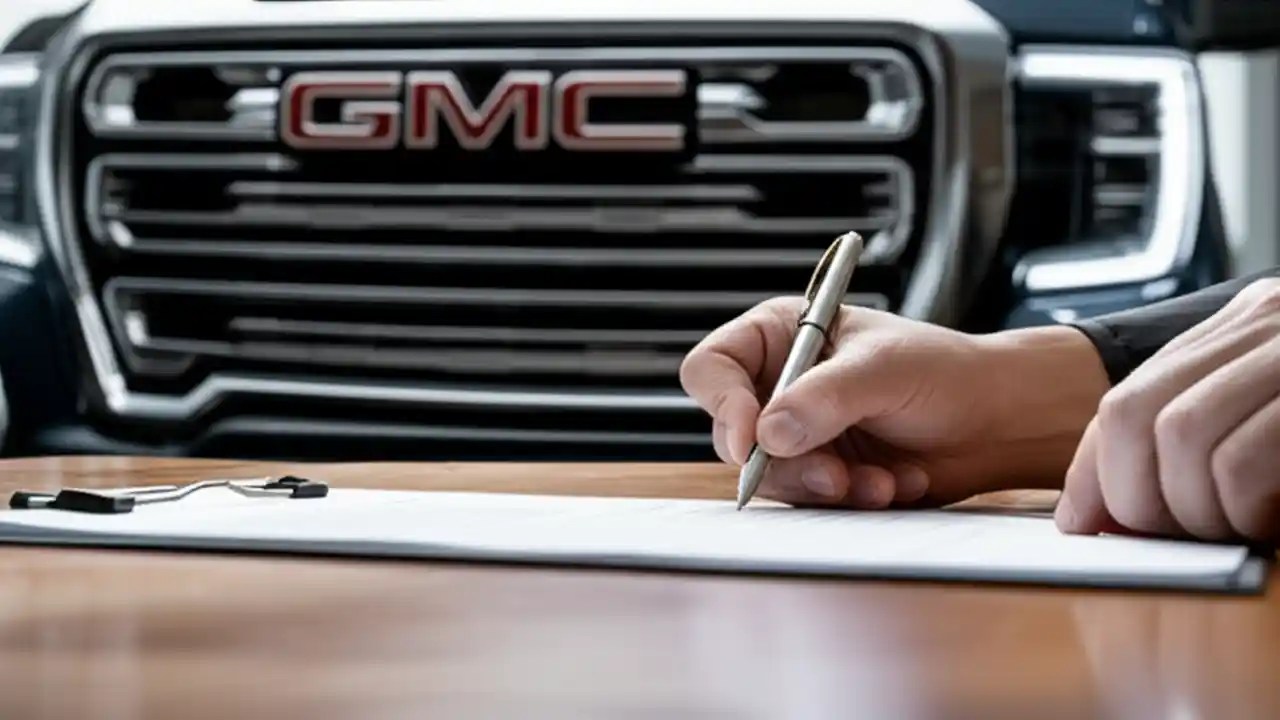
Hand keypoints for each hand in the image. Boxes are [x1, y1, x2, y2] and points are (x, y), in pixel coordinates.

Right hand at [680, 298, 1109, 508]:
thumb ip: (824, 396)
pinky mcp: (819, 473)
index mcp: (782, 335)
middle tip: (832, 474)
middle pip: (732, 433)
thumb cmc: (945, 373)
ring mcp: (798, 433)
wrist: (996, 423)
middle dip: (784, 462)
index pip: (714, 367)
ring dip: (821, 487)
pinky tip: (890, 485)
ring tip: (878, 481)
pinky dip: (846, 501)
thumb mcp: (884, 370)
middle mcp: (780, 384)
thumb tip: (767, 433)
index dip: (722, 403)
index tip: (748, 440)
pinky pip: (805, 501)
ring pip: (768, 475)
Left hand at [1057, 277, 1279, 543]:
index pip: (1126, 397)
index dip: (1092, 471)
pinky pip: (1242, 462)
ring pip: (1181, 433)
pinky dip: (1241, 510)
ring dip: (1190, 509)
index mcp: (1240, 326)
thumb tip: (1084, 516)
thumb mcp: (1265, 425)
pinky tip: (1269, 525)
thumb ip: (1187, 443)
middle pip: (1135, 410)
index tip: (1083, 524)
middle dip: (1133, 495)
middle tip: (1168, 538)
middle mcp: (1263, 322)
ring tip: (1230, 532)